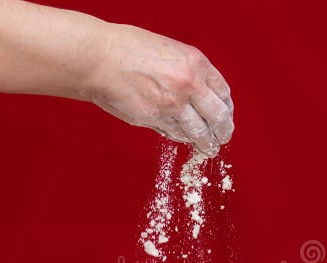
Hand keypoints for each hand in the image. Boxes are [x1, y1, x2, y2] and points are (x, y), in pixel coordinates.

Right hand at [90, 24, 233, 156]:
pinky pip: (175, 133)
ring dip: (205, 143)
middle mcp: (188, 84)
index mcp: (195, 64)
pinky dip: (180, 137)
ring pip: (199, 132)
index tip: (225, 116)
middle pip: (218, 117)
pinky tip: (181, 136)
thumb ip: (189, 71)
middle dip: (223, 131)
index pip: (223, 92)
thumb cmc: (128, 50)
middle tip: (222, 138)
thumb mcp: (170, 51)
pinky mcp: (155, 119)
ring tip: (208, 147)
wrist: (99, 59)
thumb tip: (202, 94)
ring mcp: (172, 104)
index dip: (226, 108)